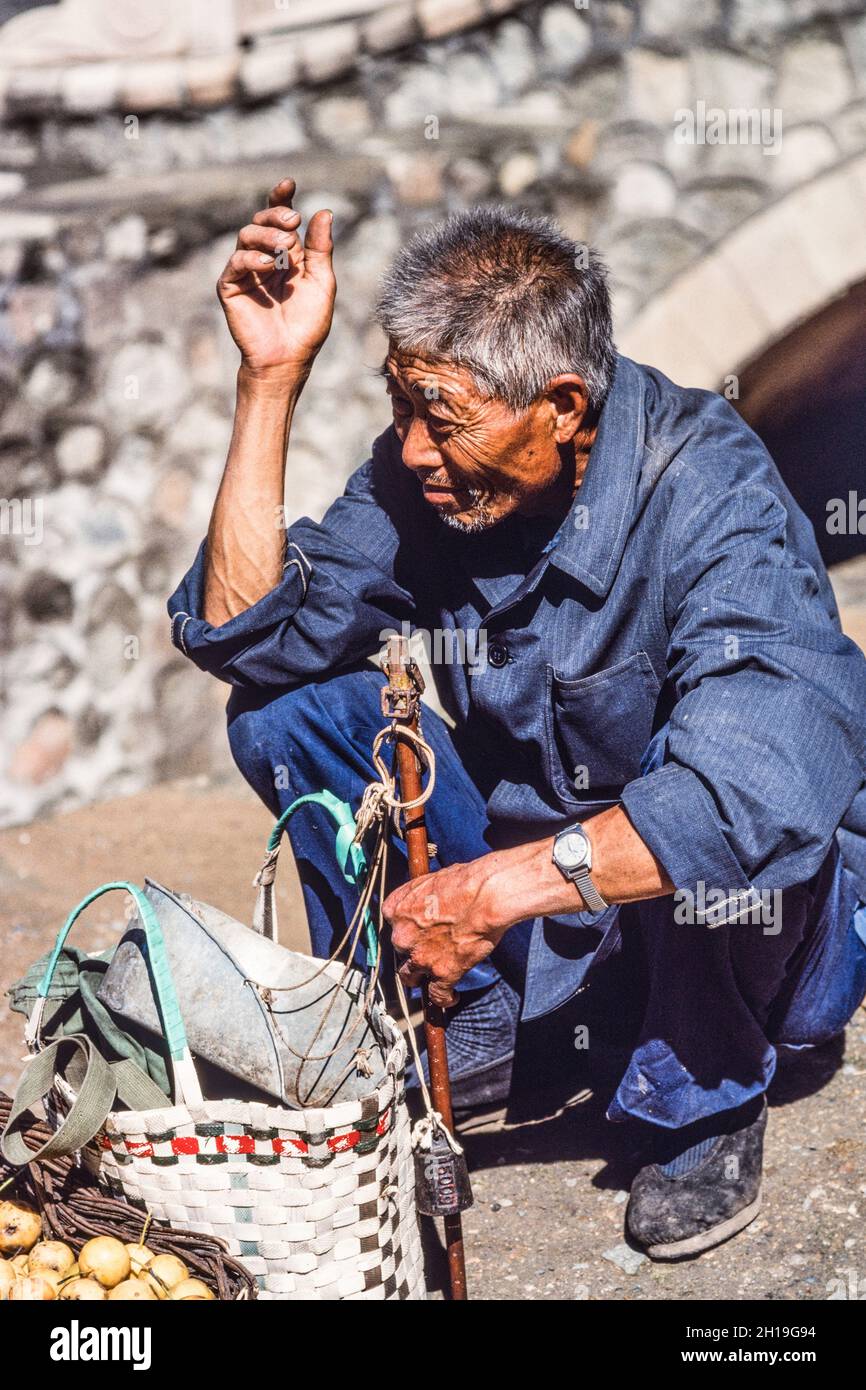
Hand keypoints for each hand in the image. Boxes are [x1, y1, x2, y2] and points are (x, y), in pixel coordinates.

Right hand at [216, 177, 335, 374]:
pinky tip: (269, 265)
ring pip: (246, 236)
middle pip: (261, 220)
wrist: (288, 358)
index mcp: (287, 255)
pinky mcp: (231, 287)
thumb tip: (323, 211)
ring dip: (266, 235)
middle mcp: (264, 259)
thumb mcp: (321, 283)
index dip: (280, 198)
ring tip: (285, 247)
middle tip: (292, 222)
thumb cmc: (307, 326)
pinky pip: (236, 263)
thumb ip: (321, 249)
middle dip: (276, 215)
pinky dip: (252, 259)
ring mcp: (246, 272)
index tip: (289, 183)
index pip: (279, 219)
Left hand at [382, 860, 508, 1008]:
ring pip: (409, 976)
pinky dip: (444, 998)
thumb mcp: (431, 880)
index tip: (417, 931)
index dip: (408, 929)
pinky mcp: (441, 973)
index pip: (393, 924)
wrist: (485, 896)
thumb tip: (430, 900)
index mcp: (396, 909)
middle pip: (401, 949)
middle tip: (429, 949)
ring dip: (419, 977)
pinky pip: (437, 994)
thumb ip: (422, 897)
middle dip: (413, 950)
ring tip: (431, 979)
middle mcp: (402, 935)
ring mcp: (420, 956)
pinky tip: (451, 997)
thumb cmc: (465, 882)